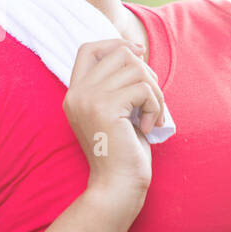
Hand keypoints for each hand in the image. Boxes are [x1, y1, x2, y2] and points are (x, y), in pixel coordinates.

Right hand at [63, 38, 165, 209]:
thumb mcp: (117, 111)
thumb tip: (136, 50)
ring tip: (154, 116)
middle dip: (146, 72)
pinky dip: (156, 106)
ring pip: (135, 68)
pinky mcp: (104, 108)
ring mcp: (88, 99)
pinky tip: (150, 128)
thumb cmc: (123, 152)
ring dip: (155, 91)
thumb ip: (117, 84)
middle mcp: (76, 93)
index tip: (139, 56)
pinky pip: (143, 89)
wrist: (117, 186)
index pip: (89, 48)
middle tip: (151, 102)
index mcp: (75, 93)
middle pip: (119, 53)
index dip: (116, 44)